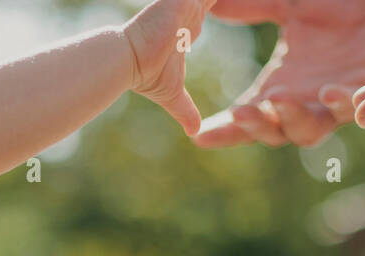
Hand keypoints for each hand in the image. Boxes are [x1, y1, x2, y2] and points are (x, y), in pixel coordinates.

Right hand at [124, 0, 218, 135]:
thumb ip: (186, 109)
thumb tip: (194, 132)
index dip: (221, 5)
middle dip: (224, 0)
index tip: (236, 6)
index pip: (208, 6)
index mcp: (189, 26)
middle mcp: (189, 10)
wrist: (127, 61)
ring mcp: (186, 1)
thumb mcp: (173, 94)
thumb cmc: (146, 76)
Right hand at [193, 0, 364, 148]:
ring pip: (315, 129)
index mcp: (285, 86)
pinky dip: (349, 104)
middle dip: (259, 126)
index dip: (227, 131)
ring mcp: (343, 100)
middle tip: (241, 112)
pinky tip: (333, 93)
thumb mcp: (288, 4)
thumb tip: (206, 5)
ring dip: (296, 120)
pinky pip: (364, 106)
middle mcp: (310, 101)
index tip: (200, 135)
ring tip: (281, 100)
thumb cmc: (343, 5)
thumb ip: (251, 8)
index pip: (250, 117)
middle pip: (278, 131)